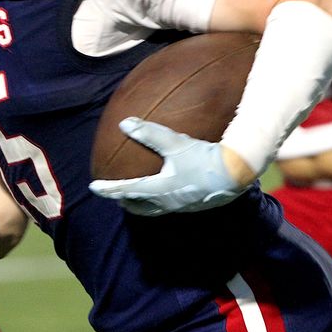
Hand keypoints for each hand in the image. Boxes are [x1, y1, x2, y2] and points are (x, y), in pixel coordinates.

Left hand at [89, 117, 246, 215]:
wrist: (237, 172)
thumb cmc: (204, 158)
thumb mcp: (175, 143)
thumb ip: (149, 133)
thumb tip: (124, 123)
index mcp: (160, 189)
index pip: (127, 190)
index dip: (109, 188)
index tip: (93, 187)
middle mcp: (169, 202)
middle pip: (141, 207)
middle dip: (126, 201)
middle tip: (116, 196)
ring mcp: (184, 206)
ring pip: (157, 208)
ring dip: (144, 203)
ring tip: (138, 197)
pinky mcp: (198, 204)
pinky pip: (173, 205)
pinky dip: (162, 200)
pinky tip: (170, 189)